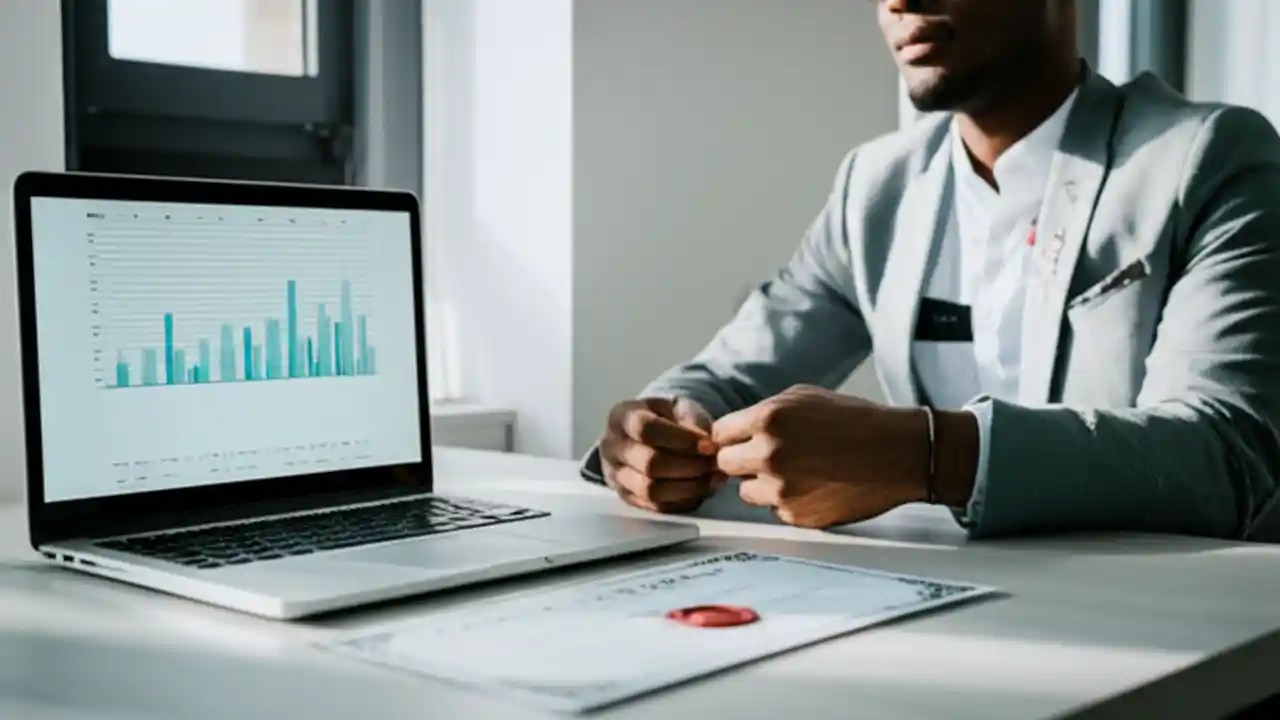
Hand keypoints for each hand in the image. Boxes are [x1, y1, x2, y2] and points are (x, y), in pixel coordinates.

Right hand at [600, 397, 723, 513]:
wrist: (649, 435)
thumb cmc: (666, 418)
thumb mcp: (679, 407)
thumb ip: (692, 419)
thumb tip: (706, 443)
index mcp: (622, 416)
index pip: (645, 428)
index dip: (680, 439)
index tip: (708, 445)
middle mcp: (611, 447)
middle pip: (649, 464)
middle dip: (689, 466)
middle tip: (713, 464)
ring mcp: (616, 475)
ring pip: (651, 490)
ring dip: (688, 487)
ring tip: (710, 478)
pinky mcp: (627, 498)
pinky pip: (656, 507)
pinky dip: (682, 501)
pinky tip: (700, 490)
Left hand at [712, 385, 931, 527]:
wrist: (897, 452)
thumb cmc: (854, 420)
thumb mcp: (803, 397)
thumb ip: (763, 413)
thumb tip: (735, 430)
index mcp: (768, 419)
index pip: (719, 434)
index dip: (730, 437)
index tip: (740, 440)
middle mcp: (769, 454)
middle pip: (725, 465)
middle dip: (740, 460)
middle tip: (764, 457)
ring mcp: (782, 489)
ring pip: (747, 491)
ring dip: (762, 483)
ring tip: (796, 471)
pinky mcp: (797, 516)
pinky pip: (774, 510)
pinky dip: (787, 501)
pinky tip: (814, 486)